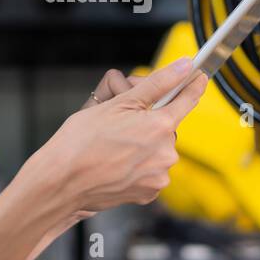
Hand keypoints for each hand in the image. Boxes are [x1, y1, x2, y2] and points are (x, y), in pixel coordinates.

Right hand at [26, 58, 206, 218]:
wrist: (61, 184)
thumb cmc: (81, 142)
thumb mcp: (117, 103)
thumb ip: (157, 83)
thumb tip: (184, 66)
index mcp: (160, 126)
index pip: (187, 99)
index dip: (192, 85)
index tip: (198, 76)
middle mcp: (166, 153)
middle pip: (166, 125)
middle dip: (149, 120)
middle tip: (120, 120)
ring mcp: (158, 176)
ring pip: (157, 149)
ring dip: (143, 144)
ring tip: (113, 146)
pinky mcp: (149, 193)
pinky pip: (150, 171)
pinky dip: (137, 165)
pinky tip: (116, 162)